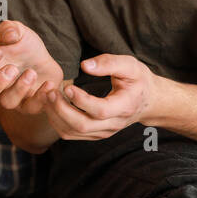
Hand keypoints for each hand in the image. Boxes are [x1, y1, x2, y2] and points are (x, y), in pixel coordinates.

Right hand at [0, 20, 63, 116]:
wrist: (46, 62)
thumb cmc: (26, 48)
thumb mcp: (20, 33)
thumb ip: (10, 29)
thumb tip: (9, 34)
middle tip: (12, 68)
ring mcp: (12, 97)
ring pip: (7, 102)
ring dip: (19, 89)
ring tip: (31, 73)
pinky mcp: (30, 104)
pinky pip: (32, 107)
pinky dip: (40, 97)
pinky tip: (48, 84)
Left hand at [41, 54, 157, 140]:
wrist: (148, 101)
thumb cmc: (139, 80)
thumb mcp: (130, 65)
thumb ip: (109, 63)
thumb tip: (84, 66)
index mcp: (124, 107)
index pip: (100, 110)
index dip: (82, 101)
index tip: (68, 86)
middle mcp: (113, 124)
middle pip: (82, 125)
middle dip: (62, 110)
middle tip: (50, 92)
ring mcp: (104, 132)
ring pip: (73, 132)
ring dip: (56, 116)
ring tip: (48, 96)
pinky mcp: (95, 134)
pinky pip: (71, 134)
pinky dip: (58, 121)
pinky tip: (53, 105)